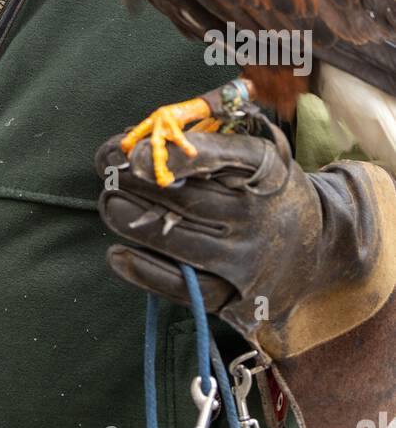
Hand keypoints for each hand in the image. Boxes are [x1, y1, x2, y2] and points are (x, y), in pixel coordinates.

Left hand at [94, 118, 395, 359]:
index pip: (221, 156)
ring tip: (108, 201)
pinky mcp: (236, 295)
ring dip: (133, 219)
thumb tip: (141, 132)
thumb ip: (205, 134)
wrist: (320, 245)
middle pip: (189, 198)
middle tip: (107, 167)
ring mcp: (247, 258)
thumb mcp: (255, 147)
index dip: (174, 153)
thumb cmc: (267, 187)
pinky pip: (184, 286)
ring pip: (180, 240)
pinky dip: (146, 271)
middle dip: (138, 182)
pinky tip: (118, 254)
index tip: (135, 152)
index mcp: (266, 168)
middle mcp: (258, 214)